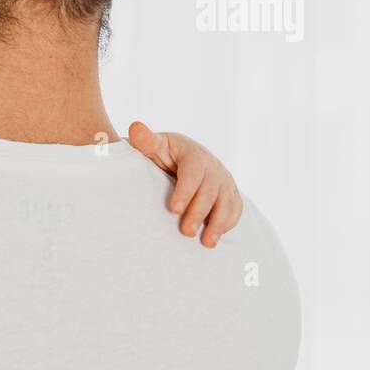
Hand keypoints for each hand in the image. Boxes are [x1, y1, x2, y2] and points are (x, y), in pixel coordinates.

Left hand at [127, 121, 242, 247]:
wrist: (184, 158)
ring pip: (227, 202)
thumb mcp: (155, 146)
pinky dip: (228, 223)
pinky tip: (216, 238)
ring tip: (207, 243)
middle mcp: (213, 167)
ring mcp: (225, 181)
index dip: (185, 191)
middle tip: (186, 231)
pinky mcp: (230, 194)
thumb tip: (135, 127)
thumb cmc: (164, 154)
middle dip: (199, 212)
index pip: (192, 173)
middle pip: (210, 191)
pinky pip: (235, 209)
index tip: (174, 209)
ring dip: (218, 223)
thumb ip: (146, 141)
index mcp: (194, 155)